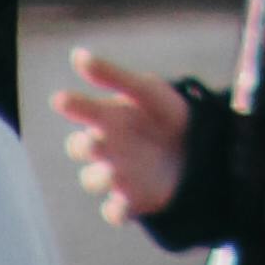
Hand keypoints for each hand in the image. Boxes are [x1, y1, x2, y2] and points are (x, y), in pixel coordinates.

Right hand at [60, 50, 190, 225]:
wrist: (201, 146)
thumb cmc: (167, 113)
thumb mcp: (145, 90)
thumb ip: (112, 75)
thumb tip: (76, 54)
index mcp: (108, 117)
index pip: (81, 111)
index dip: (73, 105)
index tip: (63, 98)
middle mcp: (107, 147)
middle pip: (80, 148)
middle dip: (85, 146)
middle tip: (96, 140)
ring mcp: (117, 174)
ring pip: (93, 179)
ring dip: (100, 176)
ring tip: (113, 171)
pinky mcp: (132, 201)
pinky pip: (115, 211)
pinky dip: (116, 209)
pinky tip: (124, 202)